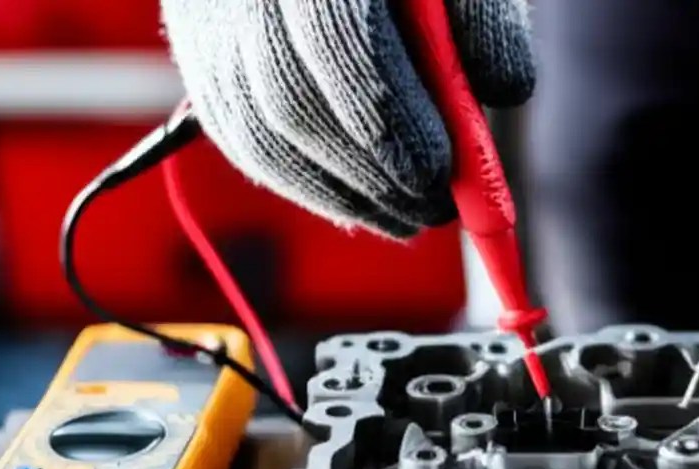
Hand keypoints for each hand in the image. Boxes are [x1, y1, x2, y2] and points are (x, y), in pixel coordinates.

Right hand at [161, 0, 534, 238]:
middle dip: (371, 174)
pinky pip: (237, 135)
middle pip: (290, 100)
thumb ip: (482, 14)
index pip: (340, 37)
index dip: (390, 118)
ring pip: (256, 133)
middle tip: (435, 209)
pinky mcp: (196, 51)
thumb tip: (502, 92)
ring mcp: (205, 18)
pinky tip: (356, 200)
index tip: (440, 172)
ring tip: (407, 218)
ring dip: (337, 195)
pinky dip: (301, 182)